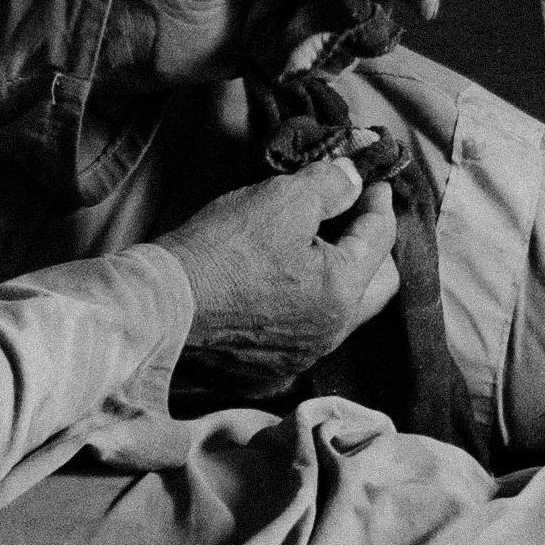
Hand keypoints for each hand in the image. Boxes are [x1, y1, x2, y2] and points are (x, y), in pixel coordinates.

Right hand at [148, 149, 401, 398]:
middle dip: (370, 245)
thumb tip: (357, 173)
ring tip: (312, 244)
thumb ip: (331, 184)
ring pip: (341, 311)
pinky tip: (280, 283)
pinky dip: (304, 305)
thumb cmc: (222, 249)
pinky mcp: (268, 371)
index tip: (370, 177)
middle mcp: (331, 333)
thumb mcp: (282, 199)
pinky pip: (304, 333)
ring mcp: (300, 357)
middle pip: (375, 283)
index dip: (378, 199)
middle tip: (348, 214)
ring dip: (337, 276)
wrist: (161, 306)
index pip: (382, 236)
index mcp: (343, 291)